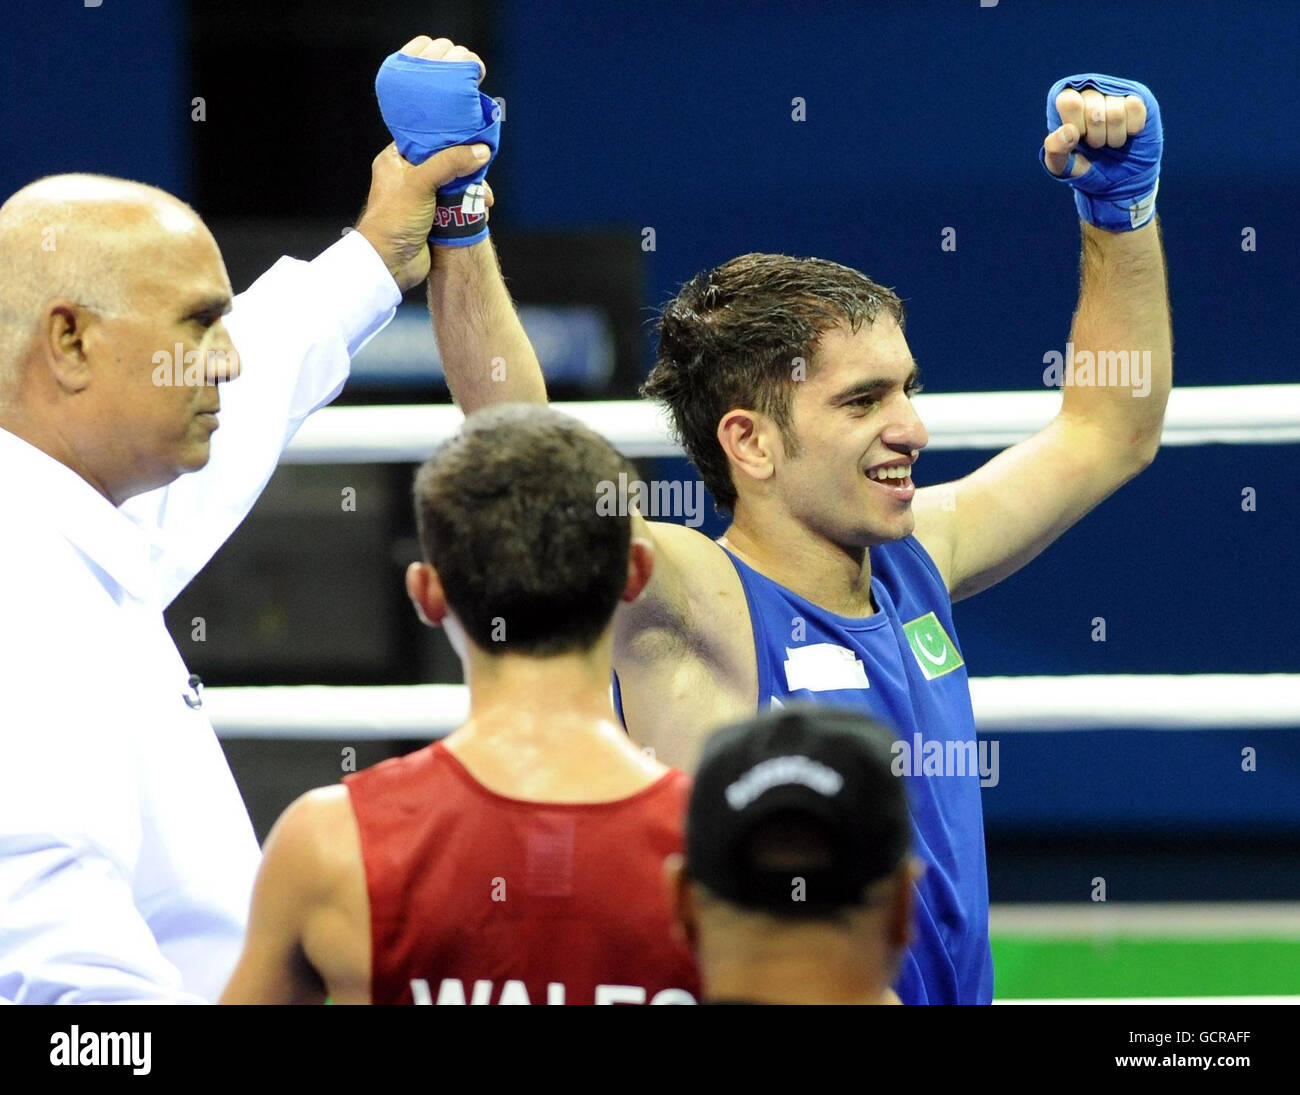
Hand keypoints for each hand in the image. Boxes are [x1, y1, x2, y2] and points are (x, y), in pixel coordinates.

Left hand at [355, 36, 492, 289]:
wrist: (391, 264)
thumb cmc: (395, 218)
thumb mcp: (421, 182)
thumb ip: (450, 162)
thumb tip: (482, 151)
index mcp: (395, 160)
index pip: (424, 138)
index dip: (448, 136)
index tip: (470, 136)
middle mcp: (408, 176)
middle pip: (445, 161)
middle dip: (466, 168)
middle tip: (483, 174)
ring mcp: (422, 199)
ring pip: (454, 185)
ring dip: (471, 190)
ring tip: (485, 199)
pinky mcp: (434, 218)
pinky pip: (457, 206)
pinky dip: (469, 207)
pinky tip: (481, 211)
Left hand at [1043, 87, 1146, 178]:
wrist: (1117, 176)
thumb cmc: (1085, 165)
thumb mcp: (1061, 165)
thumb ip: (1055, 150)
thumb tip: (1068, 131)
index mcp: (1067, 103)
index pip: (1068, 102)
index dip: (1076, 125)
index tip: (1078, 138)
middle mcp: (1090, 92)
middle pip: (1093, 111)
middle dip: (1096, 137)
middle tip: (1096, 144)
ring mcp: (1115, 93)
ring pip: (1116, 112)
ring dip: (1114, 137)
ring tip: (1111, 141)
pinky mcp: (1138, 97)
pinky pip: (1135, 107)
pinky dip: (1131, 129)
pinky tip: (1128, 133)